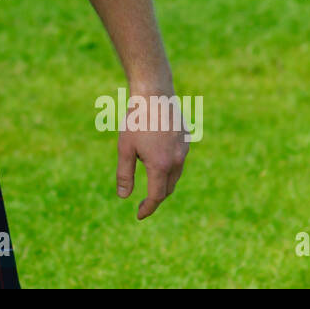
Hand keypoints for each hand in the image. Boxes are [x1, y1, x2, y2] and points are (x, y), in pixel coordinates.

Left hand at [116, 90, 188, 219]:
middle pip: (168, 188)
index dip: (148, 208)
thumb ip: (124, 174)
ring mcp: (184, 149)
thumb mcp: (125, 148)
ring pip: (175, 174)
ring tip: (150, 180)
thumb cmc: (136, 120)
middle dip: (156, 197)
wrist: (154, 93)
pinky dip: (169, 166)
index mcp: (161, 165)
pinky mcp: (186, 139)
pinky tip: (158, 158)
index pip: (157, 196)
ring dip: (163, 182)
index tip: (139, 214)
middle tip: (143, 202)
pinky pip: (179, 159)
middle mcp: (177, 160)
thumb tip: (123, 197)